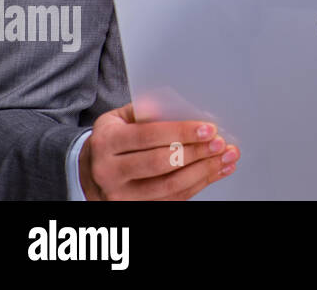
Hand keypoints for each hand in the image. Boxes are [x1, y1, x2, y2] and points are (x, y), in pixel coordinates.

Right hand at [79, 102, 239, 199]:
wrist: (91, 172)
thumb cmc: (113, 140)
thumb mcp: (120, 118)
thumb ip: (146, 110)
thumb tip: (177, 107)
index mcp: (106, 142)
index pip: (148, 136)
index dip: (181, 132)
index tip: (208, 128)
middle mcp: (109, 172)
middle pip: (160, 164)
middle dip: (196, 153)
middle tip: (220, 143)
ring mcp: (121, 195)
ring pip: (169, 186)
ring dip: (204, 171)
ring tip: (226, 157)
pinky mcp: (134, 208)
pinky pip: (172, 199)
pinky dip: (199, 185)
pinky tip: (215, 171)